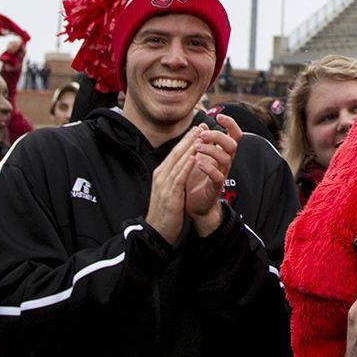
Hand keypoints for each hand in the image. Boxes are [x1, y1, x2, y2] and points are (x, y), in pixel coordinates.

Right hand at [146, 127, 198, 244]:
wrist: (156, 231)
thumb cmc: (165, 211)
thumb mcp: (168, 190)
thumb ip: (174, 177)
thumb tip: (184, 165)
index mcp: (160, 174)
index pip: (174, 153)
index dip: (185, 140)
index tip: (196, 129)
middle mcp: (161, 176)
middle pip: (176, 153)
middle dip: (189, 139)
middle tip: (200, 126)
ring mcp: (164, 184)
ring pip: (178, 162)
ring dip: (190, 148)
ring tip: (200, 136)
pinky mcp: (170, 194)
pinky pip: (180, 177)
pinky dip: (187, 166)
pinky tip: (195, 157)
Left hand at [185, 115, 241, 234]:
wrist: (196, 204)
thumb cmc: (198, 179)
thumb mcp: (199, 156)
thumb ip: (203, 142)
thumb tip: (202, 124)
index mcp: (223, 152)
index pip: (235, 134)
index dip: (230, 123)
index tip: (219, 115)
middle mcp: (225, 161)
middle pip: (233, 144)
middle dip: (218, 136)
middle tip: (202, 135)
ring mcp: (222, 174)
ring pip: (226, 158)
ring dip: (211, 149)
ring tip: (196, 147)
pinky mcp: (216, 187)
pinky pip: (218, 176)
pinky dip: (208, 167)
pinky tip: (197, 162)